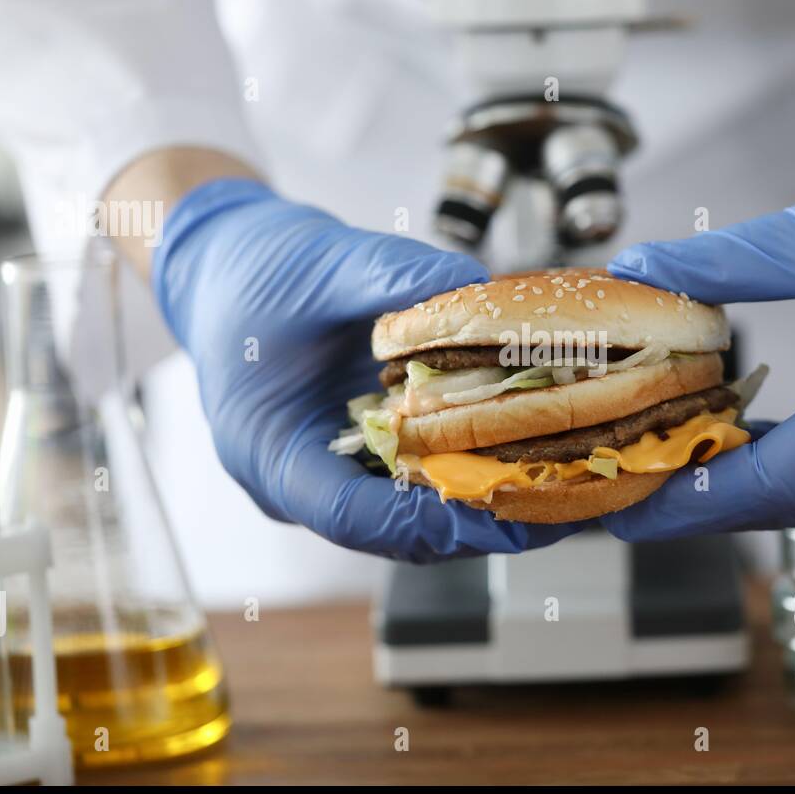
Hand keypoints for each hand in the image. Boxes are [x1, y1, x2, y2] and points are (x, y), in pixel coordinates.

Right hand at [152, 178, 583, 560]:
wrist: (227, 265)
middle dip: (481, 522)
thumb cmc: (253, 272)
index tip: (501, 508)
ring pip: (417, 516)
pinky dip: (474, 469)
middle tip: (563, 508)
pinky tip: (532, 451)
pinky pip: (423, 480)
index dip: (430, 521)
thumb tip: (477, 286)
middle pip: (396, 530)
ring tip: (567, 487)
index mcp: (269, 451)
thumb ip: (392, 274)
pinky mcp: (363, 455)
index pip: (350, 515)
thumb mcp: (319, 262)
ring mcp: (334, 473)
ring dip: (488, 503)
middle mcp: (302, 481)